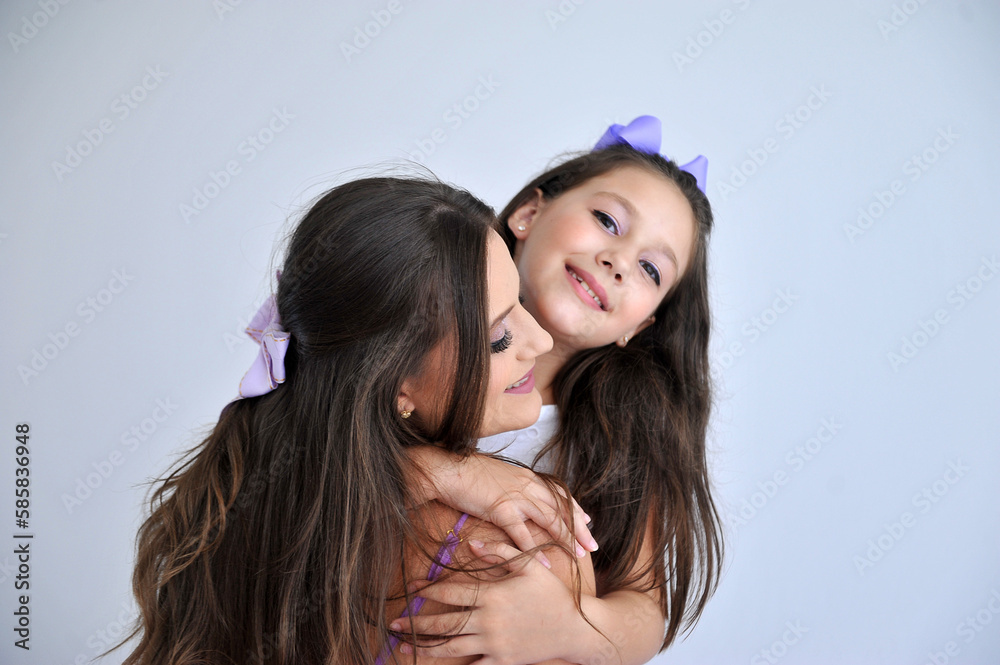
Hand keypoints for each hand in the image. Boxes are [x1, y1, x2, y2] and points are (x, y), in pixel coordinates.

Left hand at [392, 540, 589, 664]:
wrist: (575, 629)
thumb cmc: (552, 594)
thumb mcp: (530, 565)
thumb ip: (500, 551)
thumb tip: (470, 543)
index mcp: (493, 595)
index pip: (451, 593)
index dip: (428, 591)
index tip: (412, 590)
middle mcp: (488, 621)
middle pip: (444, 623)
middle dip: (416, 624)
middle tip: (394, 624)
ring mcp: (494, 644)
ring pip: (451, 647)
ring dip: (425, 647)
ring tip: (402, 648)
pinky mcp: (501, 661)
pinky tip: (435, 664)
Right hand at [409, 446, 597, 565]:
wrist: (446, 468)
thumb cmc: (466, 472)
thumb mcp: (497, 475)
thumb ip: (512, 485)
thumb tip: (516, 494)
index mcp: (527, 477)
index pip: (559, 493)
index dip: (575, 508)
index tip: (587, 521)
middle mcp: (527, 485)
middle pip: (562, 508)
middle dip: (579, 529)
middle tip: (592, 546)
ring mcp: (516, 497)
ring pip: (550, 520)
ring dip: (566, 540)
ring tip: (579, 556)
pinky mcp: (502, 509)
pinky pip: (523, 534)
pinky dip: (535, 550)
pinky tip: (545, 563)